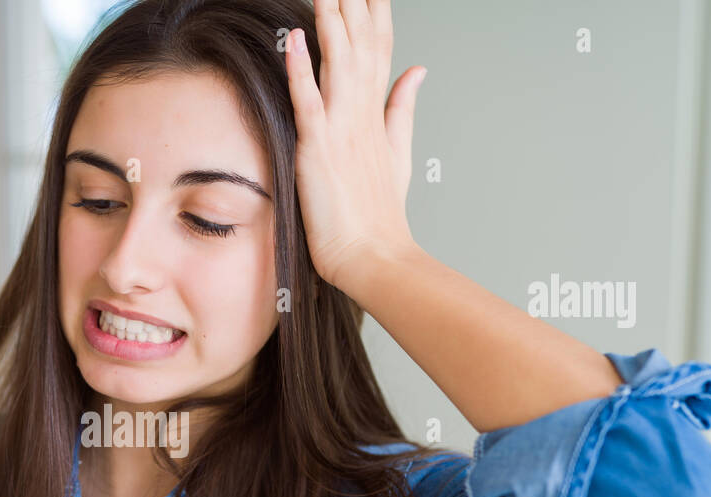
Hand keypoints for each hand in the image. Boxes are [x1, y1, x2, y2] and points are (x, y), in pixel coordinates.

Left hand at [284, 0, 426, 295]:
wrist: (373, 258)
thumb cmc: (378, 216)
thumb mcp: (398, 153)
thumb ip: (403, 107)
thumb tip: (418, 70)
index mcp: (377, 113)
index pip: (377, 47)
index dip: (374, 12)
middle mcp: (362, 114)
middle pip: (359, 44)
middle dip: (354, 4)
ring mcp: (342, 130)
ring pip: (337, 62)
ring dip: (330, 22)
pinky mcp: (319, 149)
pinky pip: (307, 102)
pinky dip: (300, 70)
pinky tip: (293, 40)